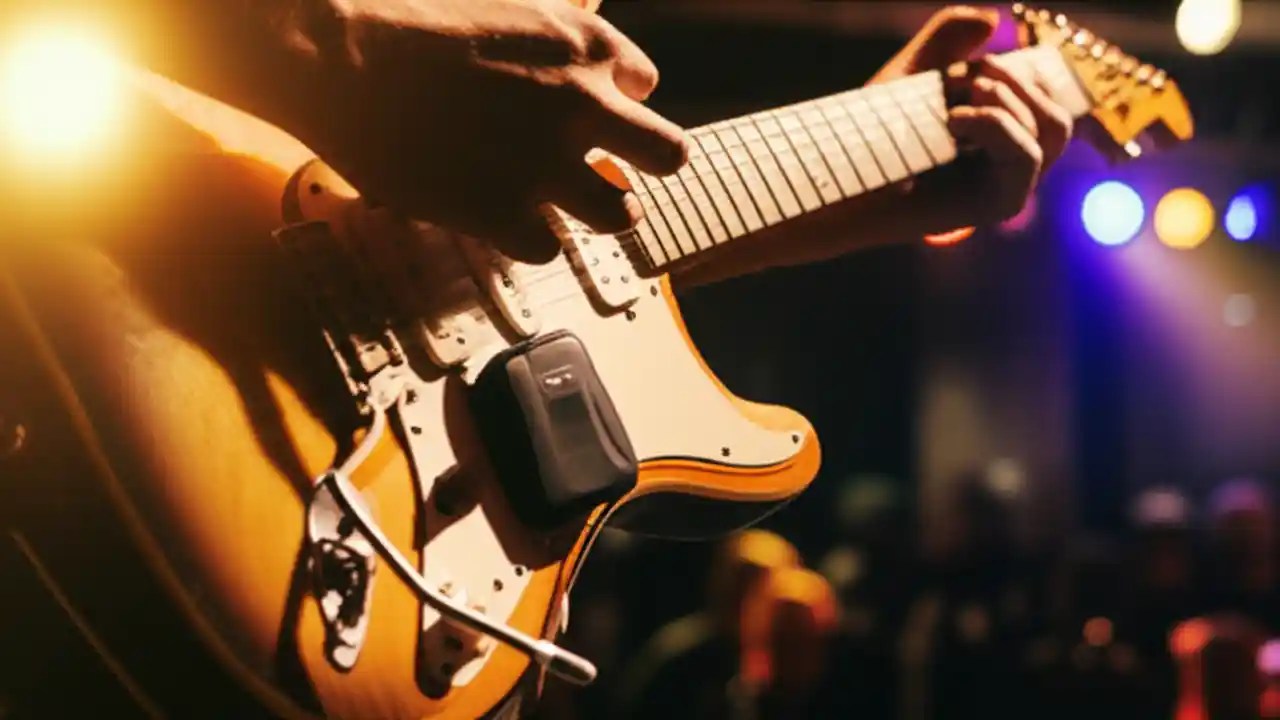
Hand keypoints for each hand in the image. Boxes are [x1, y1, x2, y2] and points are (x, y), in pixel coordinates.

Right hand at [281, 0, 687, 260]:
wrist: (340, 58)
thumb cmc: (411, 17)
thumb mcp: (507, 1)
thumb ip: (553, 32)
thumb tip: (582, 52)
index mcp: (587, 46)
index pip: (645, 85)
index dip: (615, 98)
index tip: (585, 105)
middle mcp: (583, 107)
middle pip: (669, 155)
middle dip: (649, 163)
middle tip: (616, 169)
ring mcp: (545, 167)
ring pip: (620, 213)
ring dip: (601, 209)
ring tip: (572, 204)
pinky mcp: (500, 214)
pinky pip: (546, 249)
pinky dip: (527, 239)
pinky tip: (500, 219)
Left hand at [872, 6, 1072, 229]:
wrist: (845, 175)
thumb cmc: (875, 131)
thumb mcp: (917, 70)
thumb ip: (949, 36)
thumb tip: (991, 19)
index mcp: (1004, 134)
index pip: (1051, 98)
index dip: (1029, 73)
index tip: (979, 64)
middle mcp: (1012, 163)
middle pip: (1060, 112)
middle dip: (1020, 81)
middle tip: (968, 76)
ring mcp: (1011, 185)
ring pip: (1052, 129)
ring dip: (1005, 99)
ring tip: (952, 103)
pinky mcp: (1003, 204)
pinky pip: (1028, 154)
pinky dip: (995, 125)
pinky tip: (952, 120)